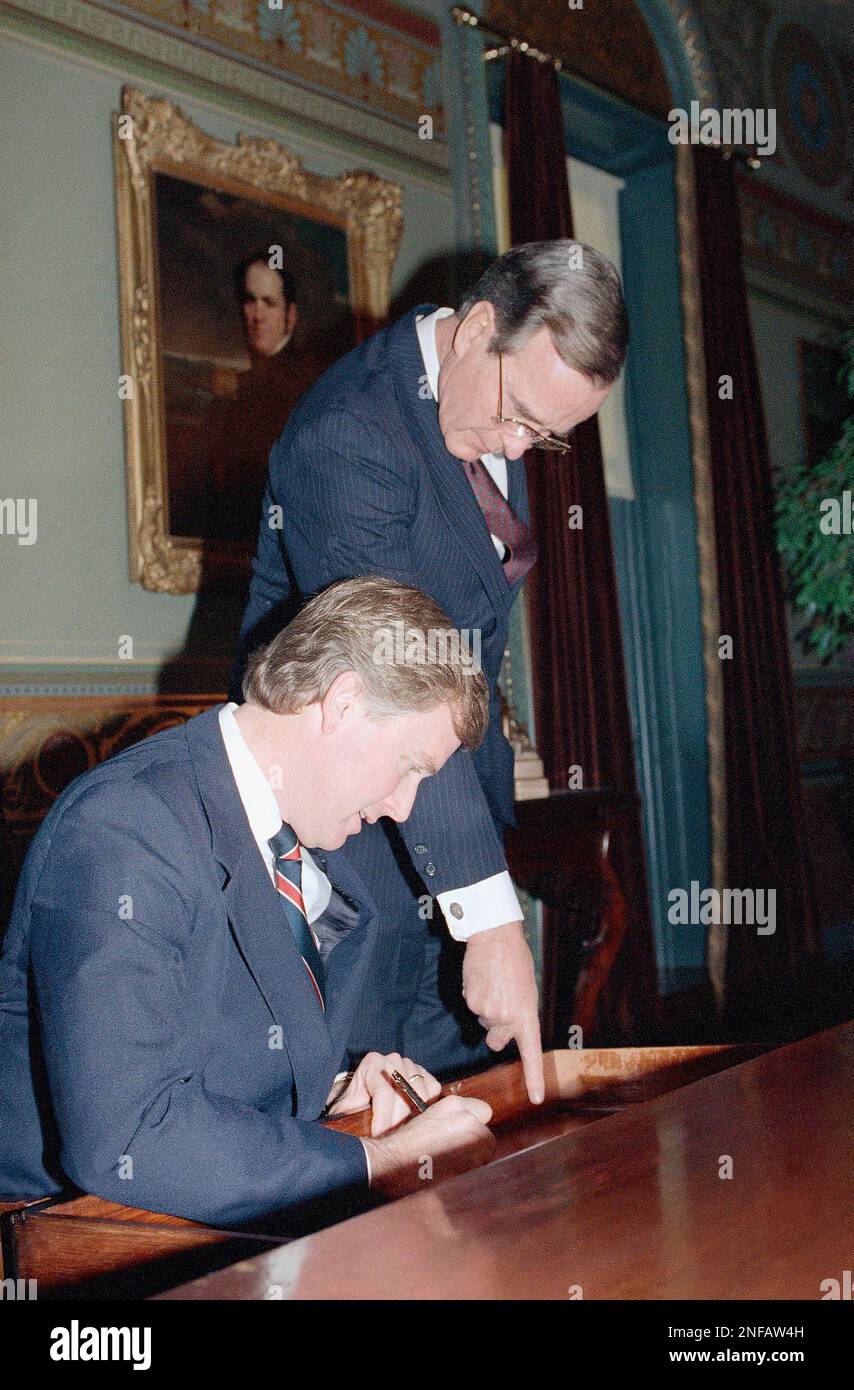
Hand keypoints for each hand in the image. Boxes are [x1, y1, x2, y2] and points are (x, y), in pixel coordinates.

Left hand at [327, 1052, 441, 1136]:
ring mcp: (410, 1064)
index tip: (379, 1135)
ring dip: (412, 1115)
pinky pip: (433, 1089)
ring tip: (400, 1128)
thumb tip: (353, 1135)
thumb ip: (348, 1115)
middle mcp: (392, 1060)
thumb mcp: (346, 1110)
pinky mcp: (423, 1073)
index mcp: (372, 1064)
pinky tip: (413, 1115)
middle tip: (390, 1137)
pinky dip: (427, 1104)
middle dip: (397, 1121)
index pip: (383, 1092)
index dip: (383, 1117)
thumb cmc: (354, 1106)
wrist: (365, 1097)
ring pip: (420, 1093)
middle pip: (403, 1095)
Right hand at [362, 1095, 495, 1198]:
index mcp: (453, 1104)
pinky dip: (472, 1171)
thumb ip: (450, 1118)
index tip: (466, 1136)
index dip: (475, 1125)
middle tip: (457, 1155)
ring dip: (476, 1159)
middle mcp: (466, 1116)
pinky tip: (453, 1173)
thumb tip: (467, 1127)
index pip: (482, 1111)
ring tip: (452, 1165)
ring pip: (487, 1151)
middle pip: (486, 1133)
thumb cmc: (405, 1145)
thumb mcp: (427, 1118)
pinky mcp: (473, 1158)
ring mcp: (471, 1136)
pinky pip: (482, 1166)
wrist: (393, 1162)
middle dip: (476, 1145)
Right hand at [462, 920, 544, 1103]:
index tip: (537, 1099)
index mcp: (527, 1015)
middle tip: (501, 999)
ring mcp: (488, 1012)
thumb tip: (500, 1032)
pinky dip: (474, 996)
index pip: (531, 1052)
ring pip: (483, 1020)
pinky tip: (481, 979)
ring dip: (486, 1007)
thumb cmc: (515, 961)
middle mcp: (508, 1018)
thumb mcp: (527, 990)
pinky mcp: (471, 1002)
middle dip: (497, 1028)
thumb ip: (519, 1014)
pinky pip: (471, 1007)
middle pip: (497, 1039)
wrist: (495, 937)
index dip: (533, 1078)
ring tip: (493, 982)